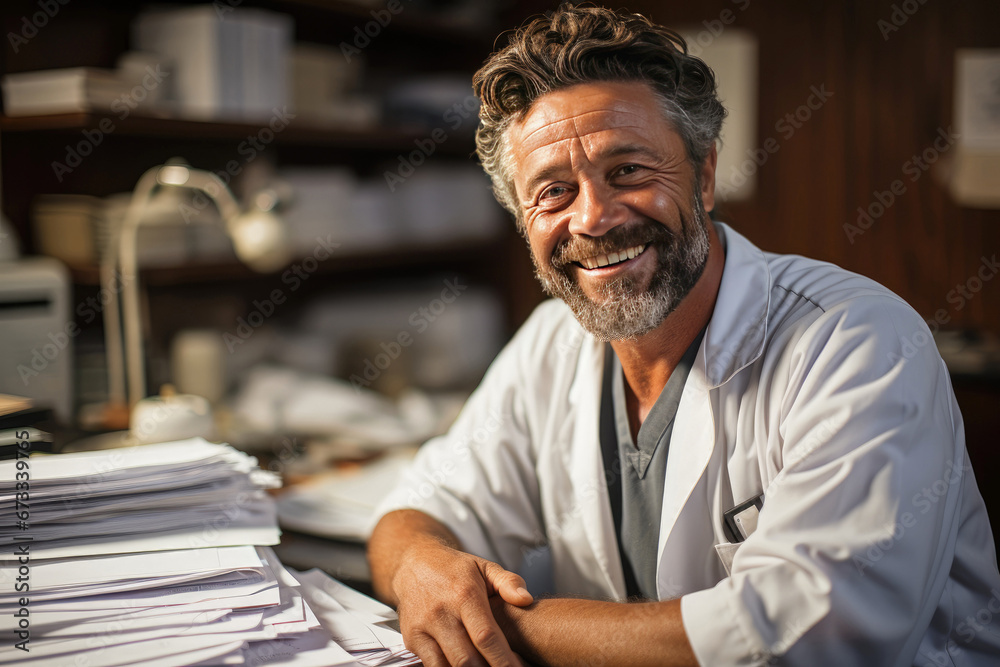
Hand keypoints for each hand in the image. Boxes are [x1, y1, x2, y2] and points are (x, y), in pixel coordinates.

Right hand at [391, 537, 533, 665]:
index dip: (503, 659)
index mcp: (464, 594)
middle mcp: (441, 612)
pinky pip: (432, 666)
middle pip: (467, 658)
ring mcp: (423, 628)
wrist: (414, 564)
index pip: (485, 636)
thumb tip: (526, 599)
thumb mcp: (485, 567)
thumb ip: (509, 582)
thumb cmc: (454, 569)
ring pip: (448, 666)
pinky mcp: (412, 639)